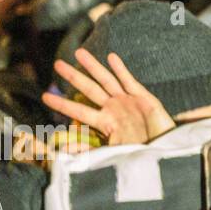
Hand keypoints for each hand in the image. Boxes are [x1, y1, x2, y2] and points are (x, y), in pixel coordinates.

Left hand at [43, 50, 175, 146]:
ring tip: (79, 53)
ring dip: (94, 67)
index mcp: (105, 123)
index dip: (62, 104)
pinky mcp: (144, 98)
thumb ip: (89, 152)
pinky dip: (120, 70)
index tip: (45, 97)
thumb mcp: (112, 155)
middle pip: (90, 89)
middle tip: (58, 64)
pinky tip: (111, 58)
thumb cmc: (140, 156)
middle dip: (74, 76)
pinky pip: (130, 81)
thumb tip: (64, 151)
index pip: (79, 110)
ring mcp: (128, 102)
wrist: (165, 153)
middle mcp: (114, 109)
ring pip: (107, 80)